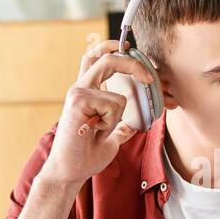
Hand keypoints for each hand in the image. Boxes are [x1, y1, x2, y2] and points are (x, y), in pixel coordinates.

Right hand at [38, 39, 156, 185]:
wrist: (69, 172)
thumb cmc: (85, 157)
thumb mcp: (110, 140)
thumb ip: (120, 129)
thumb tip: (133, 126)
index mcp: (85, 93)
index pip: (94, 58)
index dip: (110, 47)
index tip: (129, 47)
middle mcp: (80, 89)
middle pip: (107, 59)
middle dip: (133, 64)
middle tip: (150, 78)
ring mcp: (78, 93)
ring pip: (119, 97)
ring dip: (117, 119)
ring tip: (98, 131)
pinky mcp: (79, 101)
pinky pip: (114, 106)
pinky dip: (110, 123)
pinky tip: (94, 131)